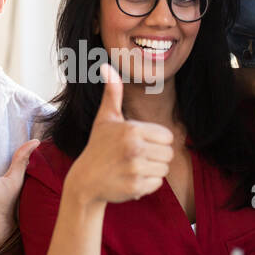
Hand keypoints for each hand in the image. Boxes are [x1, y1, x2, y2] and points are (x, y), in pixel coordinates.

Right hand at [67, 65, 172, 203]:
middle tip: (136, 157)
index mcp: (132, 130)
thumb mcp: (105, 118)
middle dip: (156, 156)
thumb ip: (112, 93)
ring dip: (152, 170)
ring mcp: (134, 169)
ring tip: (133, 168)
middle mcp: (134, 148)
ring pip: (164, 169)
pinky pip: (157, 184)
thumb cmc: (98, 146)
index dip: (156, 140)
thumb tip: (106, 66)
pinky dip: (147, 184)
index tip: (139, 143)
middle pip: (169, 153)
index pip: (167, 136)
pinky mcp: (135, 188)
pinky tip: (131, 179)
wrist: (85, 181)